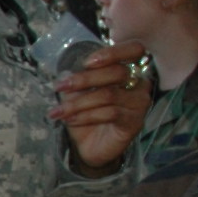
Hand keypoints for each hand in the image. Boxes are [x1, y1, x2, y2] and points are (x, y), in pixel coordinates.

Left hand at [51, 43, 155, 173]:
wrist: (89, 146)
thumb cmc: (86, 114)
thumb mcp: (79, 93)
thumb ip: (80, 80)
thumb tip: (67, 74)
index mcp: (128, 70)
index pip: (133, 50)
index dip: (113, 52)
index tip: (87, 62)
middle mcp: (139, 84)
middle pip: (118, 72)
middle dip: (85, 79)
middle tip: (60, 87)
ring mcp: (139, 103)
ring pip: (109, 95)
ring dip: (78, 103)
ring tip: (58, 111)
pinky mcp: (135, 122)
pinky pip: (111, 113)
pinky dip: (86, 116)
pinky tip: (71, 120)